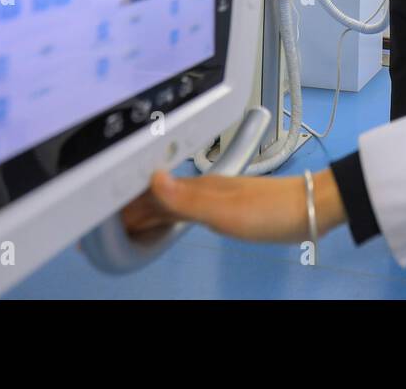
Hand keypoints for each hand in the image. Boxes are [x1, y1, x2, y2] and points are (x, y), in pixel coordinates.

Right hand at [120, 169, 344, 242]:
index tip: (95, 218)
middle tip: (99, 227)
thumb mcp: (226, 211)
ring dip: (143, 209)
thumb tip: (151, 178)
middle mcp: (201, 186)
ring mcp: (212, 194)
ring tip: (121, 222)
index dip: (121, 204)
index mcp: (197, 187)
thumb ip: (187, 199)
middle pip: (154, 195)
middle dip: (125, 207)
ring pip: (167, 200)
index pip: (147, 194)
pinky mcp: (224, 204)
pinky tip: (164, 215)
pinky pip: (182, 206)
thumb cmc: (272, 211)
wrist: (310, 207)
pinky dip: (164, 212)